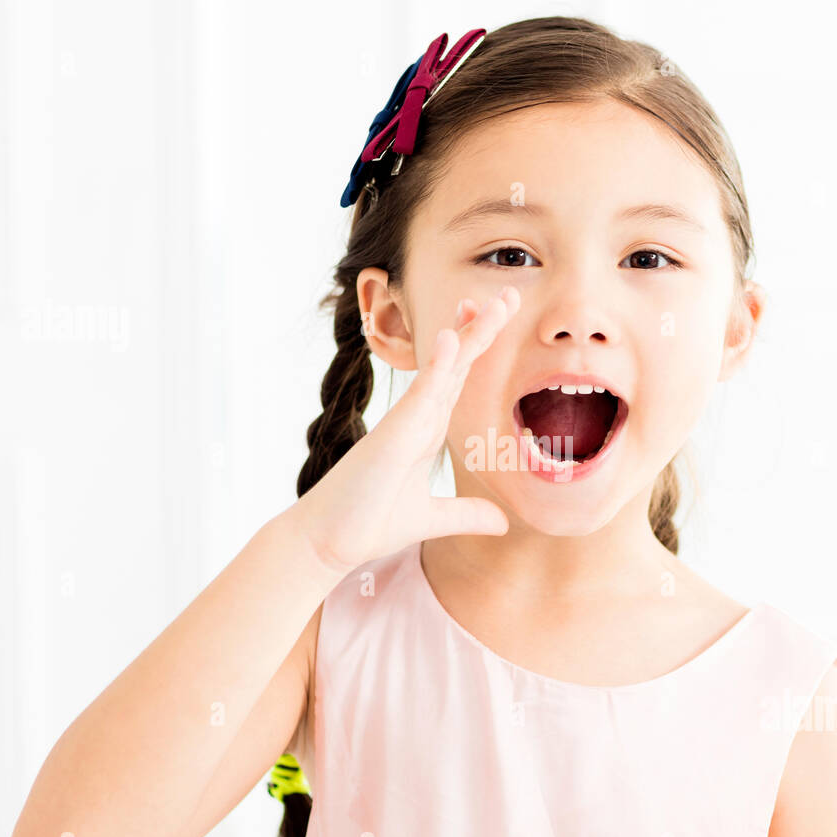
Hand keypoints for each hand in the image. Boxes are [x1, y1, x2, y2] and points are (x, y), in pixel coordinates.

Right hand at [292, 285, 521, 575]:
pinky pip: (419, 394)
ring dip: (468, 336)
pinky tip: (451, 340)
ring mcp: (404, 422)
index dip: (477, 345)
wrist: (328, 541)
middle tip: (508, 295)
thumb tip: (503, 522)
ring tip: (491, 304)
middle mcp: (417, 418)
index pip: (458, 378)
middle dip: (481, 328)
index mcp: (427, 430)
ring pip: (443, 370)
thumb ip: (466, 514)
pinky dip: (437, 366)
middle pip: (456, 363)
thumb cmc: (369, 523)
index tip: (498, 316)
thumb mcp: (432, 518)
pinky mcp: (392, 434)